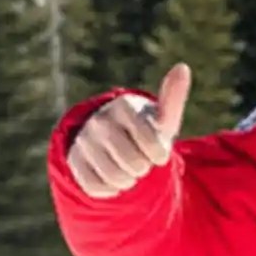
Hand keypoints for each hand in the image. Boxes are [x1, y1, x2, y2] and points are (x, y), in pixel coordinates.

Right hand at [67, 64, 190, 198]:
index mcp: (124, 106)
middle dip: (144, 167)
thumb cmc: (148, 128)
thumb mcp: (164, 117)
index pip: (153, 146)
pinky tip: (112, 176)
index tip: (157, 150)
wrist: (117, 140)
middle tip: (141, 159)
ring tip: (128, 168)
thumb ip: (173, 97)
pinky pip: (96, 187)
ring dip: (128, 180)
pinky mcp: (73, 160)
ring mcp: (83, 140)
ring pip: (115, 177)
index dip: (159, 155)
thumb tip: (182, 67)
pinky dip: (110, 189)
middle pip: (133, 163)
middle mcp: (99, 120)